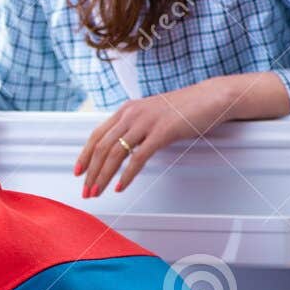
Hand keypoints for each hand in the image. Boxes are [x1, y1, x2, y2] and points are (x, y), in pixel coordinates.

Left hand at [76, 77, 246, 197]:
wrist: (210, 98)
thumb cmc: (184, 109)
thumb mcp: (151, 115)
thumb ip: (134, 128)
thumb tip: (121, 148)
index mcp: (126, 110)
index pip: (96, 135)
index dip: (85, 155)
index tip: (78, 172)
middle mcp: (131, 114)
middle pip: (102, 147)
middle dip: (91, 172)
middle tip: (86, 190)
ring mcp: (146, 122)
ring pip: (115, 153)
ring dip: (104, 176)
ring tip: (98, 191)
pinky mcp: (162, 132)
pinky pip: (138, 157)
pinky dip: (127, 174)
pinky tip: (121, 186)